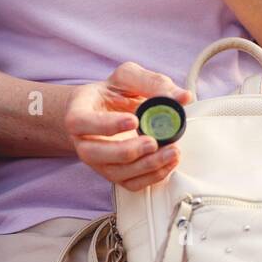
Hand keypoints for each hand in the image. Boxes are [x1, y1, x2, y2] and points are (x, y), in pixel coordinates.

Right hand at [64, 62, 194, 190]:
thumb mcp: (128, 78)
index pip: (81, 122)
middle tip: (153, 141)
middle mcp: (84, 142)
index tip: (134, 120)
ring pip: (116, 173)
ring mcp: (99, 162)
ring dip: (146, 165)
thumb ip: (152, 83)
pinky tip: (169, 162)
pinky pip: (131, 184)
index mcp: (78, 114)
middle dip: (127, 151)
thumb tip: (183, 97)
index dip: (106, 124)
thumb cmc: (113, 94)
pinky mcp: (116, 174)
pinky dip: (152, 176)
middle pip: (95, 154)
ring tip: (171, 151)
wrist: (106, 111)